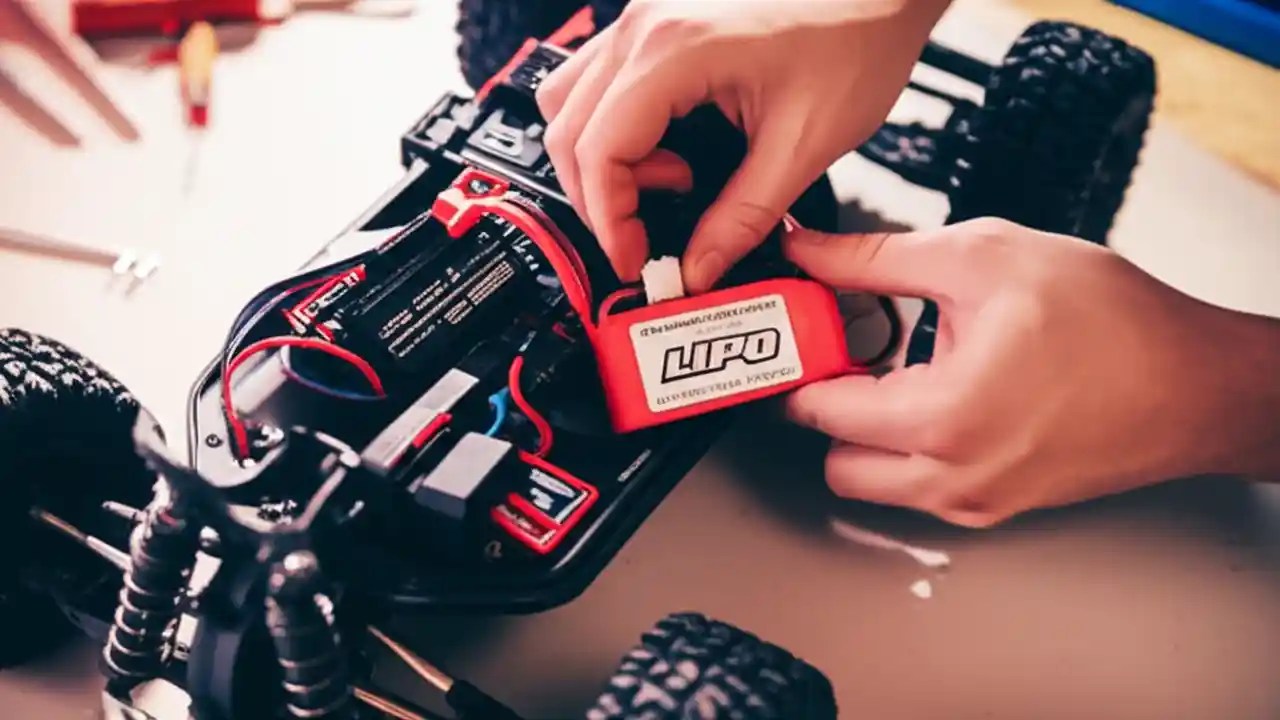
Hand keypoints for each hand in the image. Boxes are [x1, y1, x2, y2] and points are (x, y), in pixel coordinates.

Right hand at [535, 0, 951, 290]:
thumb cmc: (858, 35)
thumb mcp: (804, 145)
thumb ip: (743, 217)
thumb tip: (700, 268)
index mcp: (674, 51)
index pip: (599, 150)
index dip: (608, 220)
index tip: (636, 259)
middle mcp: (645, 25)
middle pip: (568, 128)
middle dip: (598, 198)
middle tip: (641, 239)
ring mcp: (646, 17)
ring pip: (571, 101)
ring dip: (601, 158)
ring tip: (667, 185)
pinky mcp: (659, 21)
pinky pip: (602, 80)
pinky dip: (617, 127)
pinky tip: (670, 147)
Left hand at [783, 218, 1279, 526]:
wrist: (1196, 381)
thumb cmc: (1113, 321)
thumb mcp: (981, 257)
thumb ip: (875, 258)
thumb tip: (807, 251)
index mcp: (939, 418)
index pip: (817, 409)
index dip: (798, 360)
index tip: (797, 327)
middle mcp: (950, 478)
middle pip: (834, 461)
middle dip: (826, 407)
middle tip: (844, 351)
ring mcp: (974, 502)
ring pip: (874, 483)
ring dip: (866, 433)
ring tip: (897, 369)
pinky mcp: (997, 506)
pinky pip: (920, 487)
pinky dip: (910, 447)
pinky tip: (941, 390)